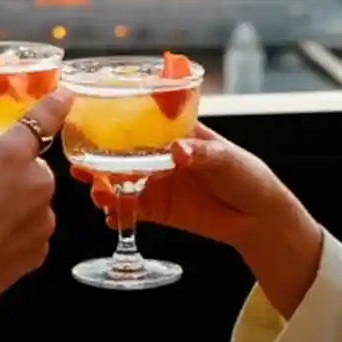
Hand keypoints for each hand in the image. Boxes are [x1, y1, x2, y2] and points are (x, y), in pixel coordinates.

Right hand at [0, 87, 72, 312]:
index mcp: (7, 155)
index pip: (43, 119)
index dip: (55, 104)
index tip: (64, 95)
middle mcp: (34, 183)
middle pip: (33, 165)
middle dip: (12, 172)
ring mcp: (42, 219)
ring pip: (34, 199)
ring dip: (14, 203)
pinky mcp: (40, 249)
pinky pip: (32, 228)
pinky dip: (15, 231)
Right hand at [72, 123, 322, 317]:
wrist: (259, 218)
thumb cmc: (247, 176)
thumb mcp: (226, 159)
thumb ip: (201, 154)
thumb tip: (178, 151)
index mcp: (174, 134)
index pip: (139, 123)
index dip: (114, 125)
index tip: (93, 127)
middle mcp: (160, 156)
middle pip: (120, 154)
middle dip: (98, 159)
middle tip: (82, 168)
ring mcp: (156, 183)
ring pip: (120, 182)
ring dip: (103, 187)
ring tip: (98, 195)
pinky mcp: (158, 209)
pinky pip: (131, 210)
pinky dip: (118, 213)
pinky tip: (112, 217)